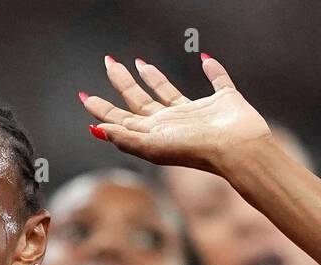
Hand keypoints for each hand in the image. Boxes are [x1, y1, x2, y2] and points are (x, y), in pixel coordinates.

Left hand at [79, 54, 269, 173]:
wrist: (237, 149)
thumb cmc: (196, 150)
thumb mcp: (154, 146)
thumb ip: (125, 138)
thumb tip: (96, 130)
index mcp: (154, 133)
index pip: (121, 118)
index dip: (101, 108)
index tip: (83, 95)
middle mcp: (172, 122)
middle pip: (139, 101)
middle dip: (122, 83)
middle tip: (109, 63)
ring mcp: (197, 111)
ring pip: (169, 91)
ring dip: (154, 77)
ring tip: (139, 62)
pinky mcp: (223, 100)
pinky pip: (217, 79)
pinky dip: (213, 69)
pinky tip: (205, 58)